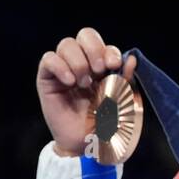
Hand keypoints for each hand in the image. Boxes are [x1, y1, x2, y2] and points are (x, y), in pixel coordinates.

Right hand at [36, 27, 137, 156]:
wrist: (87, 144)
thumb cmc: (105, 123)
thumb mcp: (120, 100)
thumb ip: (125, 79)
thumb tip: (132, 59)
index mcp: (101, 66)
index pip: (102, 44)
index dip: (108, 50)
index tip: (114, 66)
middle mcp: (82, 63)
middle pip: (84, 35)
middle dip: (94, 49)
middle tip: (99, 70)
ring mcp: (64, 70)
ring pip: (66, 44)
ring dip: (78, 61)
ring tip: (84, 83)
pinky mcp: (47, 80)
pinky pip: (48, 59)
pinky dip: (60, 66)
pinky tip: (70, 82)